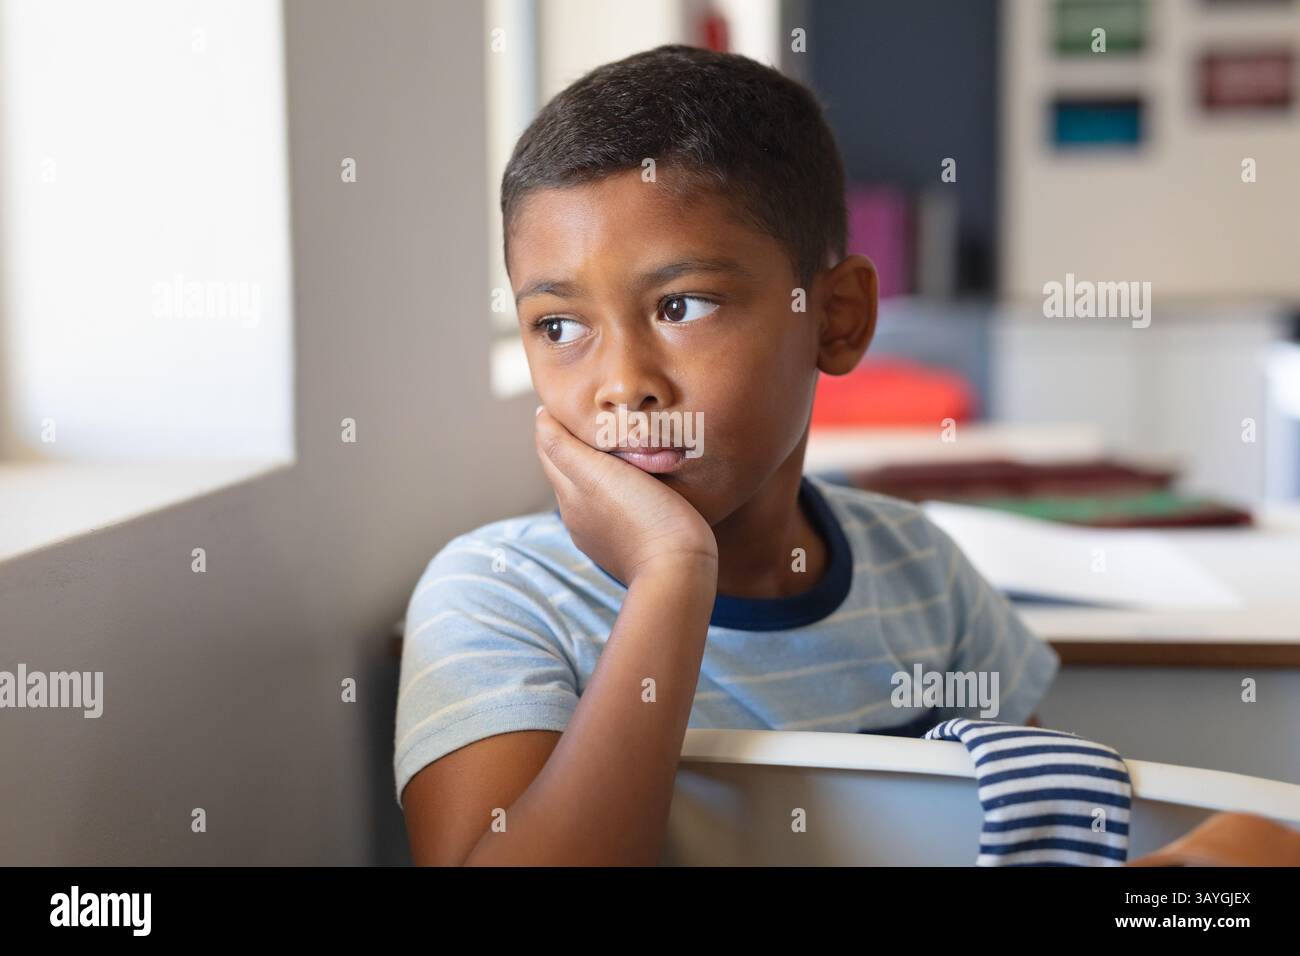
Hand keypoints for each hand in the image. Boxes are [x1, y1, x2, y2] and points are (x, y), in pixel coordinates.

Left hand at [534, 407, 717, 584]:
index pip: (549, 446)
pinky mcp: (625, 545)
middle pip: (570, 467)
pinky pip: (614, 506)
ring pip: (592, 487)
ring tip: (622, 443)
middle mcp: (577, 516)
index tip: (574, 398)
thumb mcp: (597, 474)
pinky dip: (617, 487)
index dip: (556, 420)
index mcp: (569, 495)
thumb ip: (563, 447)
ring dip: (599, 465)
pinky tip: (637, 482)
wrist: (678, 571)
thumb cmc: (644, 516)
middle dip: (577, 440)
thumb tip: (539, 419)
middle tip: (599, 415)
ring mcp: (600, 534)